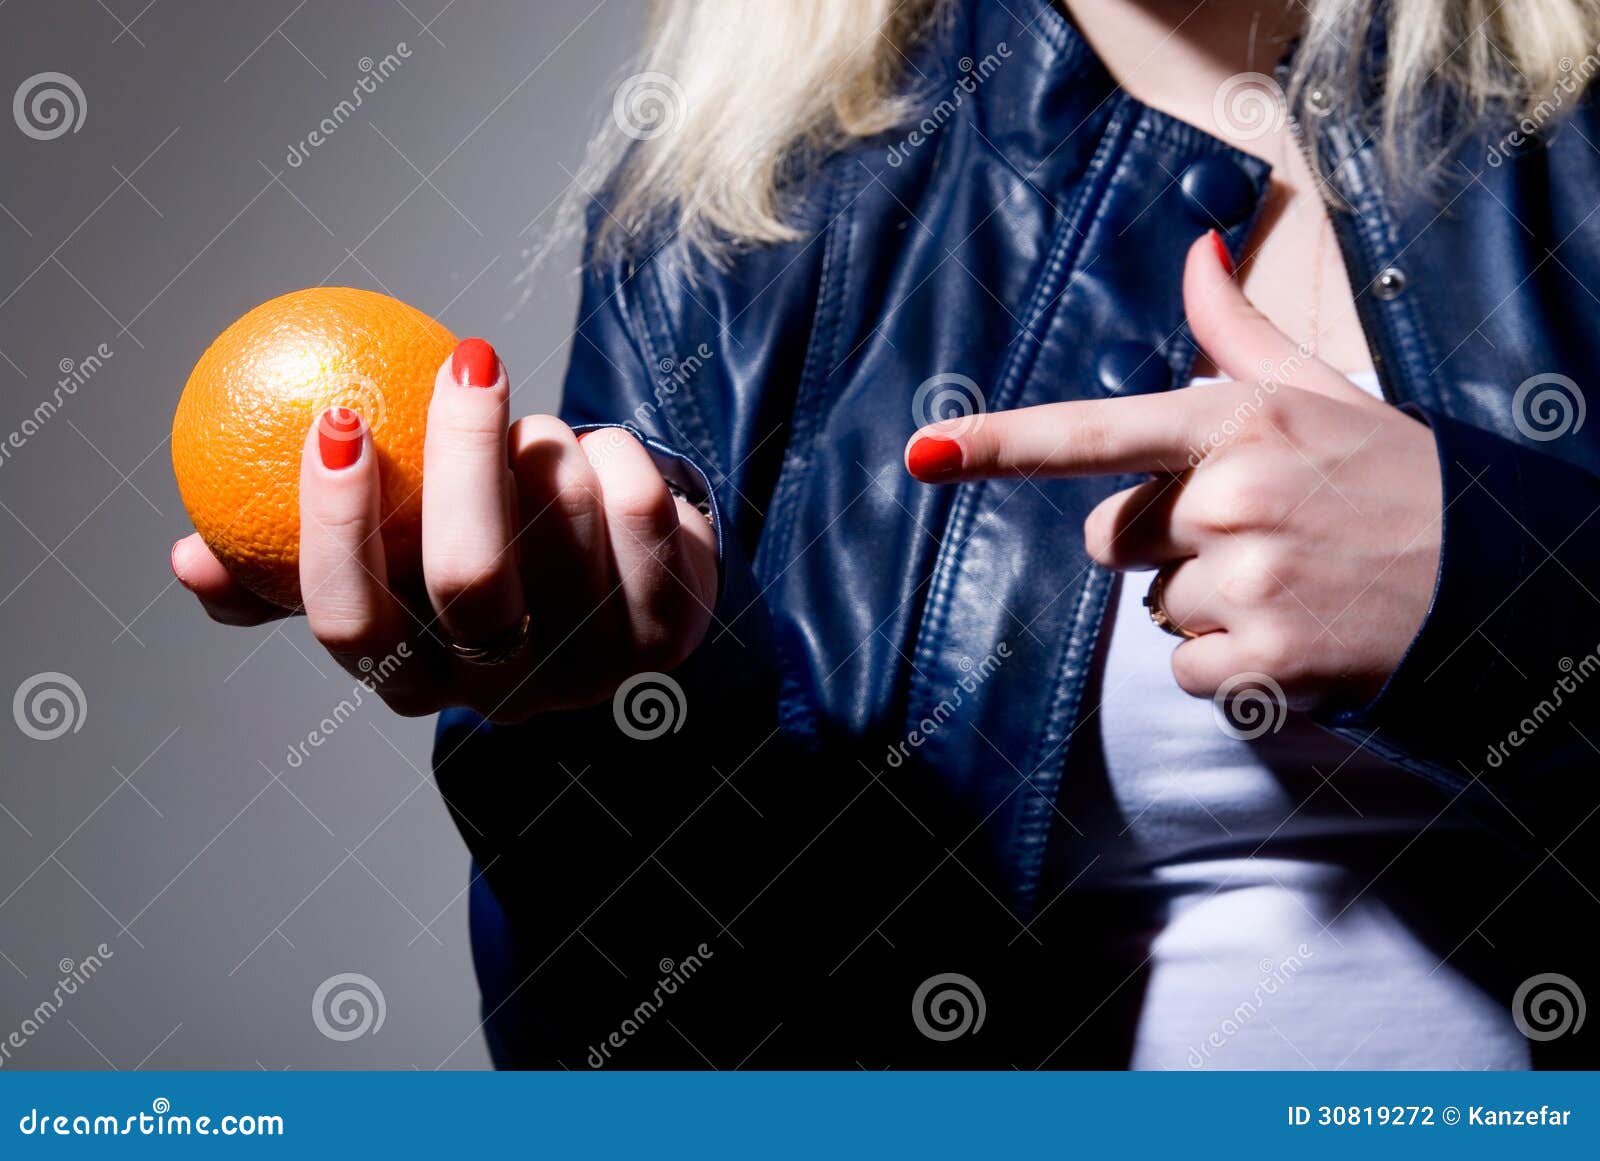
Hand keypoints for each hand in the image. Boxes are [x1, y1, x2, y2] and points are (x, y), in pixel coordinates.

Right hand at [171, 339, 717, 720]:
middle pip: (470, 580)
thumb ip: (299, 568)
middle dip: (463, 456)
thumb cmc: (481, 564)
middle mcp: (504, 692)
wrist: (622, 601)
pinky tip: (602, 448)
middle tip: (466, 362)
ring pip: (568, 532)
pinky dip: (620, 455)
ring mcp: (594, 670)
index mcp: (416, 678)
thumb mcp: (391, 571)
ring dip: (550, 449)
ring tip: (536, 429)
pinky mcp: (669, 636)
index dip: (336, 526)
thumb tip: (192, 560)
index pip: (354, 625)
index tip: (338, 420)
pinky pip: (645, 515)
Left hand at [904, 233, 1442, 707]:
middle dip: (1159, 543)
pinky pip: (1184, 674)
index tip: (922, 456)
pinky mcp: (1265, 664)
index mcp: (1235, 426)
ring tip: (1291, 585)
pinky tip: (1294, 638)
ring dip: (1204, 606)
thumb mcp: (1320, 393)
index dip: (997, 446)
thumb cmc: (1390, 479)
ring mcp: (1249, 585)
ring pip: (1152, 609)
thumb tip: (1194, 252)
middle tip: (1254, 539)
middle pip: (1109, 540)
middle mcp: (1232, 500)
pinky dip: (1229, 669)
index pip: (1094, 433)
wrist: (1491, 579)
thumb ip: (1238, 332)